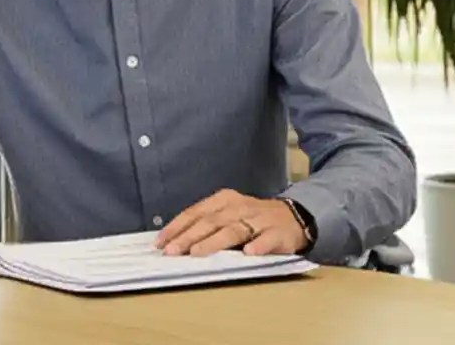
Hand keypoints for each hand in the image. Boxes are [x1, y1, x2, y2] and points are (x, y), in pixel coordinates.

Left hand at [155, 189, 308, 256]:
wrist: (293, 217)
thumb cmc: (252, 219)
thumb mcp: (227, 214)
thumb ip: (205, 224)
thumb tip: (174, 241)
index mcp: (223, 200)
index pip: (195, 212)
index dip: (176, 227)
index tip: (160, 242)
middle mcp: (239, 207)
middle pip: (210, 222)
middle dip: (188, 237)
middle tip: (172, 251)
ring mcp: (259, 219)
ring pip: (233, 230)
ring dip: (213, 242)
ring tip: (197, 252)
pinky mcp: (278, 233)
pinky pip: (267, 239)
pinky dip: (258, 245)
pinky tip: (249, 253)